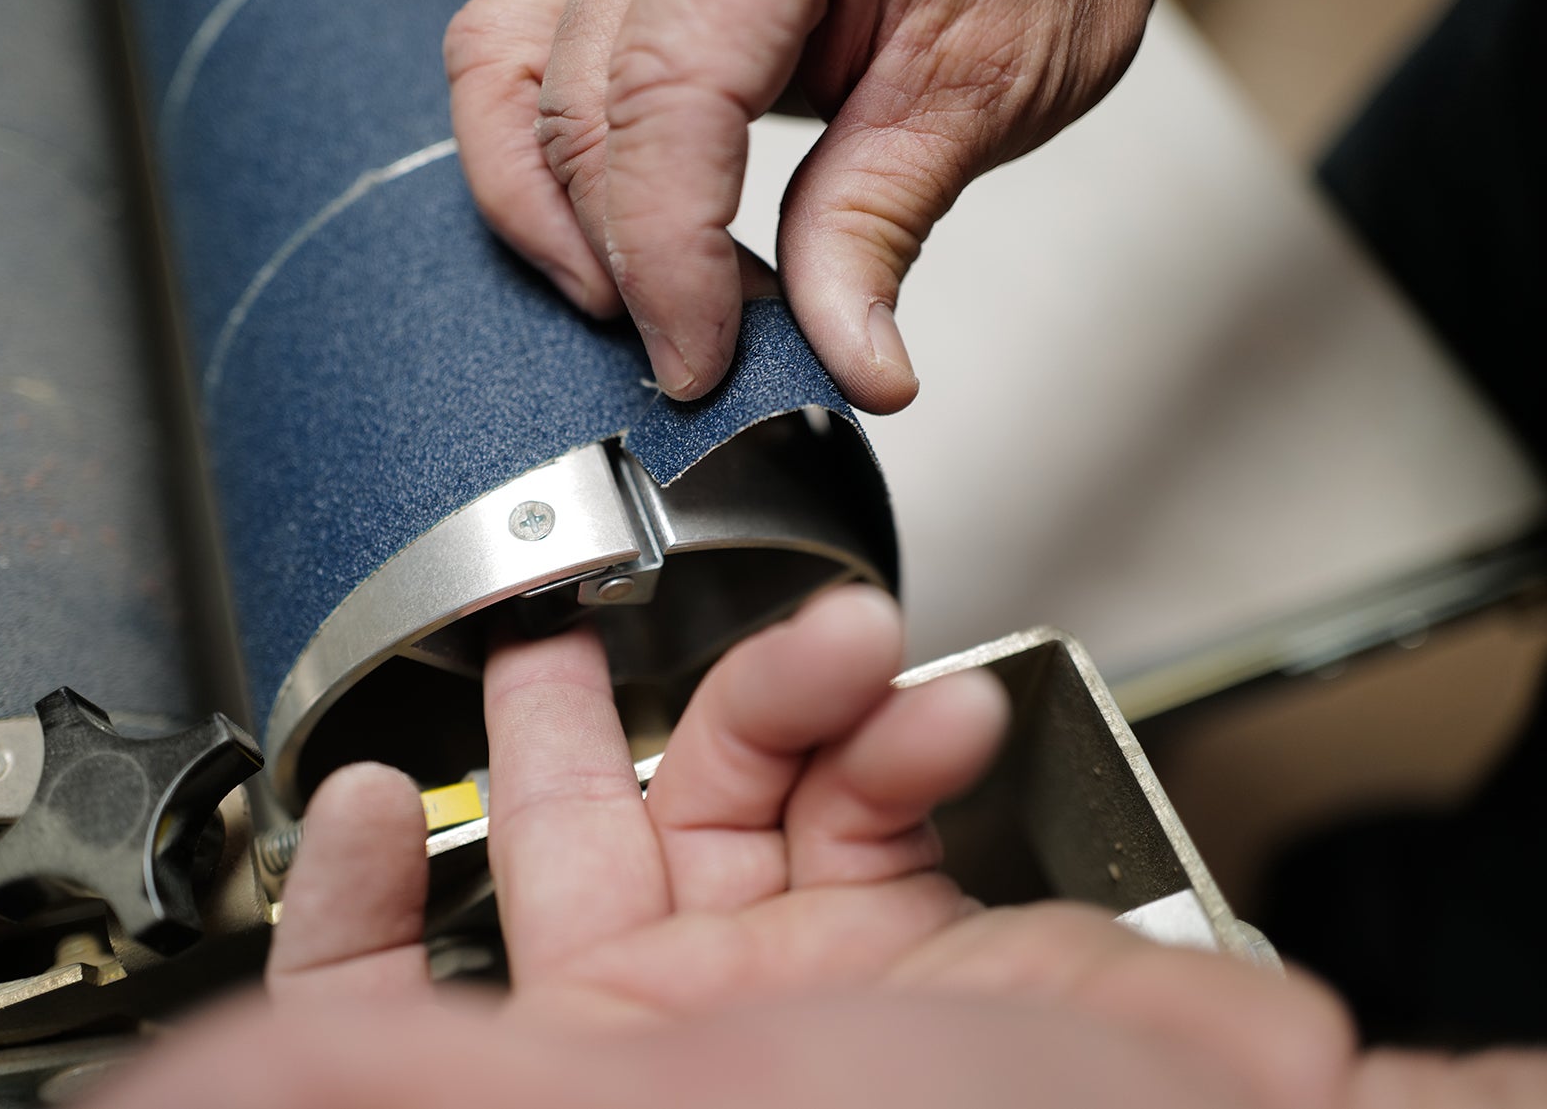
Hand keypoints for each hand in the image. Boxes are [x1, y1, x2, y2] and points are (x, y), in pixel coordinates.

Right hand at [82, 586, 1546, 1108]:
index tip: (890, 659)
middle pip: (696, 796)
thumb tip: (1293, 1029)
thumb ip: (1159, 1011)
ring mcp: (604, 1030)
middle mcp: (737, 997)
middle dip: (700, 683)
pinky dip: (347, 896)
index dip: (859, 715)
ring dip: (536, 740)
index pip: (848, 802)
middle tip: (706, 581)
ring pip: (545, 856)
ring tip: (540, 636)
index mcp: (875, 981)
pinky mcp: (474, 1067)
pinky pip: (366, 987)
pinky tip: (365, 808)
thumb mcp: (1070, 1036)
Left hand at [266, 584, 1007, 1018]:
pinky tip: (931, 712)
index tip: (354, 790)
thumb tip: (207, 1075)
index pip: (406, 1006)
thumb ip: (422, 1071)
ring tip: (841, 646)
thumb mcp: (637, 1108)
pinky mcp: (918, 912)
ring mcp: (799, 973)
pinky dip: (900, 728)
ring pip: (733, 778)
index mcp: (587, 1084)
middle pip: (565, 850)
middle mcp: (679, 1035)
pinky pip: (873, 779)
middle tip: (554, 625)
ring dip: (783, 690)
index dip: (353, 908)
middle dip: (560, 720)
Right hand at [444, 0, 1198, 411]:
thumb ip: (882, 218)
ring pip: (506, 68)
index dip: (666, 260)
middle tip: (709, 349)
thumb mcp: (992, 76)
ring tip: (639, 297)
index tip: (700, 364)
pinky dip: (553, 150)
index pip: (658, 106)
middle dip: (625, 257)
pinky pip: (530, 41)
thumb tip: (842, 358)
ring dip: (551, 209)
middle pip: (573, 104)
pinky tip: (618, 221)